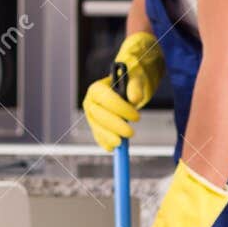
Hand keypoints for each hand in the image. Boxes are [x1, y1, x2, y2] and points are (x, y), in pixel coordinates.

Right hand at [82, 31, 165, 150]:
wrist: (129, 86)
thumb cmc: (132, 80)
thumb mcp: (137, 77)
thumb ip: (135, 86)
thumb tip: (134, 98)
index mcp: (97, 88)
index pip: (105, 98)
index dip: (120, 108)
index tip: (136, 116)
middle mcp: (91, 102)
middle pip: (99, 115)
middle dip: (115, 125)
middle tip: (131, 132)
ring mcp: (92, 115)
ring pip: (97, 127)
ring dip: (109, 137)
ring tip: (122, 143)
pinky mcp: (97, 126)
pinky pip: (99, 136)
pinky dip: (105, 143)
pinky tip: (113, 148)